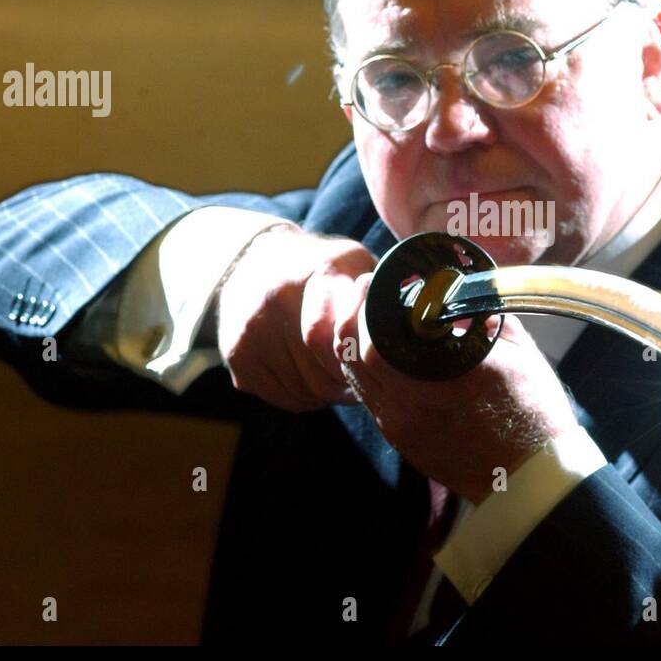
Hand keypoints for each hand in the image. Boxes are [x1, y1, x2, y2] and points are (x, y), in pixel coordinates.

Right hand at [216, 223, 375, 411]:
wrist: (252, 262)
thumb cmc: (321, 269)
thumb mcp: (355, 264)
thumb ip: (382, 293)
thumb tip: (423, 321)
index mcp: (319, 272)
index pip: (339, 337)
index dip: (361, 360)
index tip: (374, 362)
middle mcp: (278, 299)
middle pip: (325, 374)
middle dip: (350, 381)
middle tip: (363, 374)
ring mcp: (251, 331)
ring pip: (308, 392)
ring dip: (330, 391)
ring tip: (337, 370)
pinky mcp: (237, 357)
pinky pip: (284, 398)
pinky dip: (305, 396)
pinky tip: (311, 373)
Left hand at [331, 272, 577, 504]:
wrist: (530, 478)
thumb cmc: (533, 414)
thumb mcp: (520, 353)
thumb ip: (487, 313)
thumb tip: (465, 290)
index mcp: (444, 377)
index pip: (373, 335)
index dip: (364, 303)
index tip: (371, 282)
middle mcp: (410, 404)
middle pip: (352, 354)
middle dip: (353, 318)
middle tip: (364, 294)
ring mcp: (400, 426)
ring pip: (354, 376)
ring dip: (354, 345)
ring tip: (367, 321)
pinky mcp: (399, 440)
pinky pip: (368, 397)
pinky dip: (366, 371)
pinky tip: (381, 357)